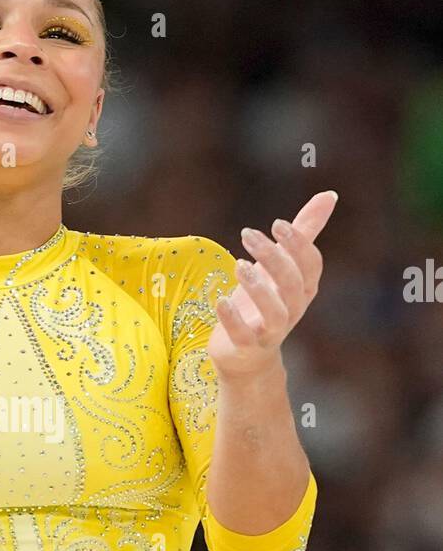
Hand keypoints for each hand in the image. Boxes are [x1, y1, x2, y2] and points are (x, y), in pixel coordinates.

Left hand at [207, 190, 336, 378]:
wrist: (246, 355)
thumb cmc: (263, 302)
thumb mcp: (281, 266)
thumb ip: (304, 232)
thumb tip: (330, 195)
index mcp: (303, 288)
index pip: (311, 265)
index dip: (298, 244)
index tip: (277, 223)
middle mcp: (292, 310)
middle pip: (293, 284)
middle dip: (274, 258)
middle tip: (248, 233)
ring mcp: (271, 331)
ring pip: (275, 312)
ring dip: (258, 288)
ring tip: (239, 264)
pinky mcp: (247, 347)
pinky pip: (244, 335)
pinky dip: (232, 319)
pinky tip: (220, 300)